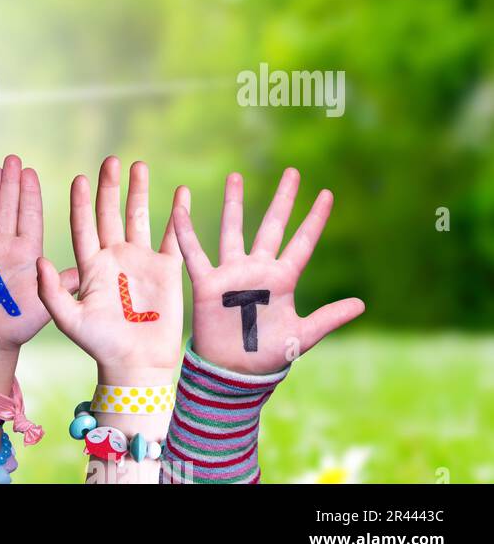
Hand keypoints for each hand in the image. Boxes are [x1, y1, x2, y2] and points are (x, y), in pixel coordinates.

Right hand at [0, 155, 48, 382]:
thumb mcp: (48, 306)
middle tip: (13, 158)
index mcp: (25, 252)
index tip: (30, 172)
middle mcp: (4, 247)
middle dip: (9, 183)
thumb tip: (84, 270)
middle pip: (7, 208)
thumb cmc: (20, 326)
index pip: (28, 216)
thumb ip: (61, 286)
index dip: (28, 194)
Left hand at [37, 156, 189, 384]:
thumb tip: (39, 260)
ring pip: (138, 218)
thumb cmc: (100, 346)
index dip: (81, 203)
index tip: (79, 178)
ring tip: (138, 166)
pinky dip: (178, 213)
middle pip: (110, 214)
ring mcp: (140, 261)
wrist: (136, 364)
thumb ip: (52, 292)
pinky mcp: (167, 270)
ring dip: (138, 192)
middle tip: (110, 160)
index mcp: (90, 266)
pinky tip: (181, 192)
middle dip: (110, 188)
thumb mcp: (69, 320)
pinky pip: (173, 235)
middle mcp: (114, 258)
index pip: (83, 226)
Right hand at [173, 168, 364, 373]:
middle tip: (293, 171)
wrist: (233, 372)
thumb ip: (329, 317)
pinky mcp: (207, 284)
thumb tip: (362, 304)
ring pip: (233, 230)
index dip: (315, 219)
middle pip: (272, 226)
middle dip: (283, 199)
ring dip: (234, 204)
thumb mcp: (303, 336)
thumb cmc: (268, 356)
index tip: (327, 194)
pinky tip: (181, 207)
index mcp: (283, 280)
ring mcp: (233, 274)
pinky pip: (194, 253)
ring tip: (235, 176)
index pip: (302, 243)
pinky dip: (186, 231)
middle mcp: (259, 271)